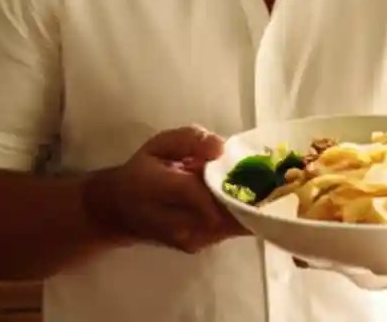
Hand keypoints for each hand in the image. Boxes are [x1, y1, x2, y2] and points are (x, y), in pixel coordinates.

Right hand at [82, 125, 247, 253]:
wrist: (119, 213)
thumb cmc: (142, 173)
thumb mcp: (159, 145)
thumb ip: (189, 140)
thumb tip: (221, 147)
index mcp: (156, 189)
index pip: (198, 192)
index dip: (229, 180)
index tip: (254, 166)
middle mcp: (174, 221)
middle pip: (225, 211)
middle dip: (250, 194)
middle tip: (268, 176)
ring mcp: (188, 239)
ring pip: (233, 224)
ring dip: (249, 204)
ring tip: (260, 184)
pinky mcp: (198, 246)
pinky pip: (229, 229)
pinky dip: (241, 213)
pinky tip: (244, 196)